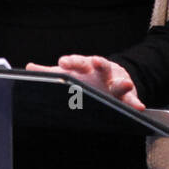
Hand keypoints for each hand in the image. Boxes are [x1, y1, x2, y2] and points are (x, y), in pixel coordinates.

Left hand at [25, 54, 145, 110]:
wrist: (112, 78)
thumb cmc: (85, 77)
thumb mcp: (69, 73)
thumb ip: (50, 71)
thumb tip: (29, 67)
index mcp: (85, 66)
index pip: (78, 61)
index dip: (72, 61)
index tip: (64, 61)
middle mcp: (101, 71)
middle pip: (100, 66)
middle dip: (98, 64)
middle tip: (96, 62)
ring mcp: (115, 82)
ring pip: (119, 81)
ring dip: (122, 83)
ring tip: (125, 84)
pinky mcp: (127, 95)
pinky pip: (132, 99)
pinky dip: (135, 103)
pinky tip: (139, 107)